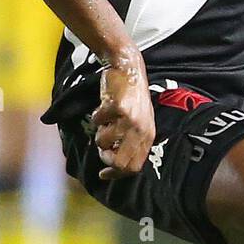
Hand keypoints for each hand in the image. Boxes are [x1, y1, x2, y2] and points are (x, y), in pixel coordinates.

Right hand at [92, 48, 155, 180]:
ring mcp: (129, 119)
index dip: (117, 174)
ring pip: (103, 142)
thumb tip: (115, 165)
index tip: (103, 174)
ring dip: (99, 134)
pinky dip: (96, 115)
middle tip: (101, 150)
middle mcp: (141, 130)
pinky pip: (97, 121)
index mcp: (148, 135)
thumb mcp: (139, 121)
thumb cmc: (132, 97)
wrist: (129, 69)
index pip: (134, 166)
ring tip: (105, 122)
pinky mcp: (116, 107)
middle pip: (120, 162)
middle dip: (105, 159)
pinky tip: (103, 107)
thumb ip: (131, 141)